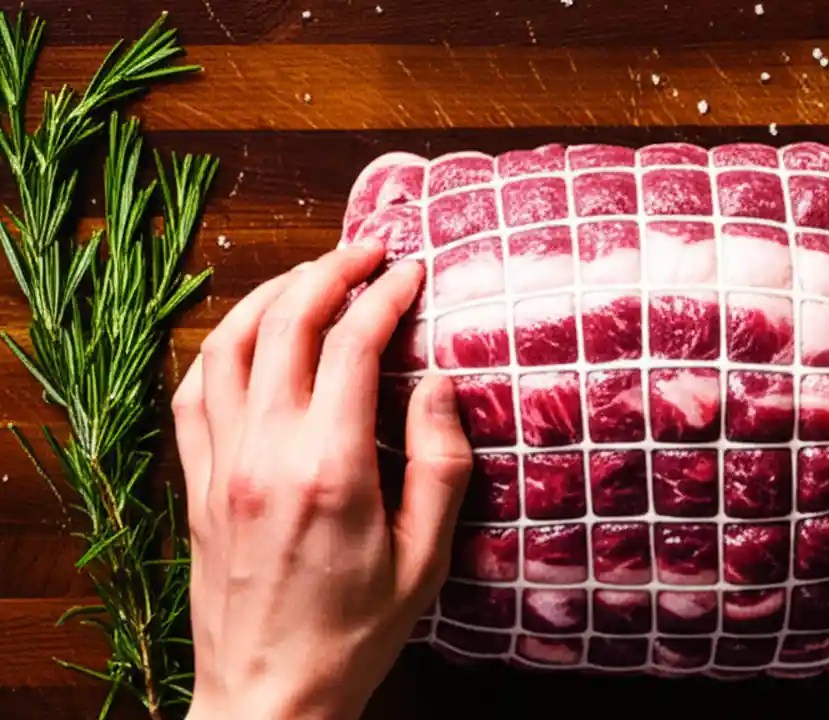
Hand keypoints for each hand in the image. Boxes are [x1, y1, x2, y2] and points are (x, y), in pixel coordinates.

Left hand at [172, 239, 472, 719]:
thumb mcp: (426, 558)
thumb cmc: (357, 635)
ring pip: (232, 344)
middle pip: (288, 323)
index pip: (354, 345)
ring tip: (313, 275)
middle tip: (369, 250)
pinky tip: (251, 336)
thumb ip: (440, 463)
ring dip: (273, 293)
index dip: (387, 295)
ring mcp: (222, 464)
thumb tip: (438, 383)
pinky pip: (194, 390)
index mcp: (331, 468)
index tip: (412, 273)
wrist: (270, 696)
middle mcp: (267, 453)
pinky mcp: (198, 483)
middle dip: (331, 270)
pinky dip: (223, 346)